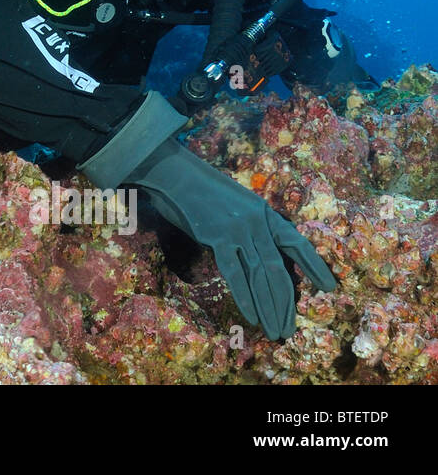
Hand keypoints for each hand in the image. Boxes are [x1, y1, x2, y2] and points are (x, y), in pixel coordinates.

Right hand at [128, 139, 335, 339]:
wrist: (177, 174)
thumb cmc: (201, 188)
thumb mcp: (237, 203)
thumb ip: (250, 226)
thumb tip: (255, 254)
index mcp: (266, 213)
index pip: (297, 243)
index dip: (314, 266)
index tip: (329, 288)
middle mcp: (258, 223)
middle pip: (278, 270)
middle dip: (285, 304)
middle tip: (288, 331)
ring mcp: (239, 230)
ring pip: (260, 276)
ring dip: (268, 308)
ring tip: (274, 332)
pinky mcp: (218, 237)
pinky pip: (234, 273)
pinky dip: (244, 297)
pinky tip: (252, 316)